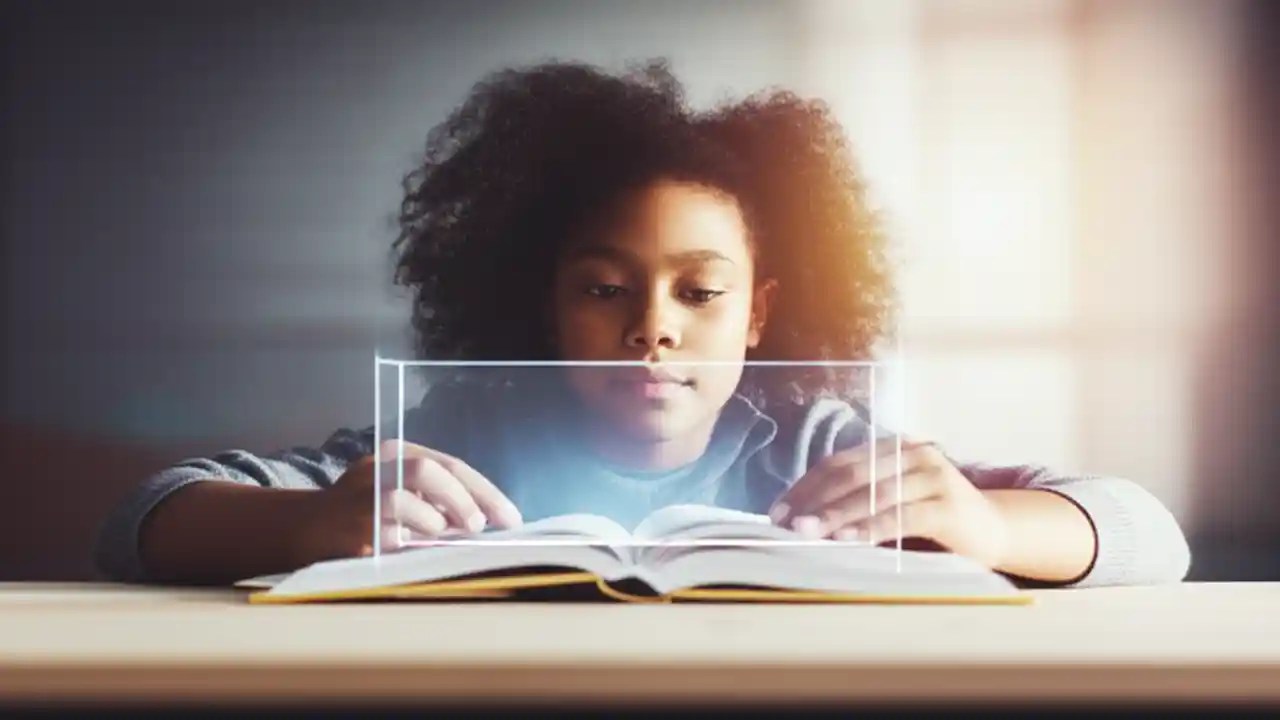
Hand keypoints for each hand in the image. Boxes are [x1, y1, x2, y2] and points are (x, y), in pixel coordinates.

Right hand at [292, 439, 522, 562]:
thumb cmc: (361, 516)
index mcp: (397, 455)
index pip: (450, 465)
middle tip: (484, 525)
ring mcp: (363, 492)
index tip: (510, 517)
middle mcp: (380, 467)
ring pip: (411, 486)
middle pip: (432, 469)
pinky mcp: (352, 523)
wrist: (302, 529)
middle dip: (469, 497)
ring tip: (458, 532)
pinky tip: (424, 542)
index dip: (485, 491)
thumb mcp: (400, 500)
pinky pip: (392, 522)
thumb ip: (436, 505)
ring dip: (444, 511)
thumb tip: (482, 522)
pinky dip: (416, 531)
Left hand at [767, 437, 1009, 567]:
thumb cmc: (932, 518)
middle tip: (786, 522)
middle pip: (851, 473)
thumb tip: (803, 517)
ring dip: (836, 515)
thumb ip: (860, 498)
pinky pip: (900, 516)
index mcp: (893, 447)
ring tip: (808, 532)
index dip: (805, 485)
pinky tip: (848, 539)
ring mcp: (933, 476)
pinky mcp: (947, 505)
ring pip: (873, 494)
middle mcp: (912, 453)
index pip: (838, 462)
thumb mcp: (894, 500)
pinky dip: (870, 528)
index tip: (777, 510)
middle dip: (814, 500)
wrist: (993, 530)